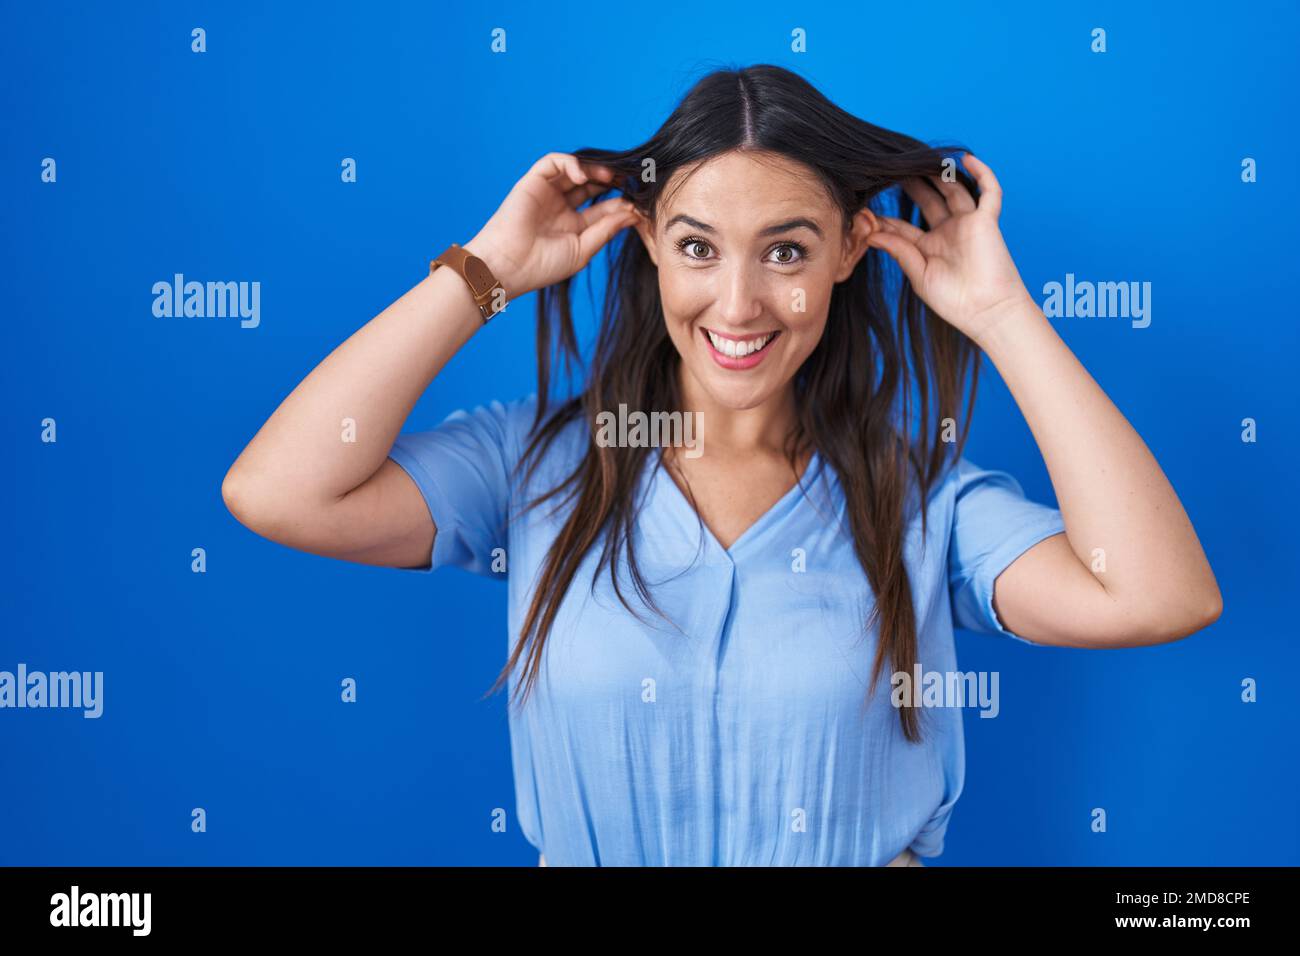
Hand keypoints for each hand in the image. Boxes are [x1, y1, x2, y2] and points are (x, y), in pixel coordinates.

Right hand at [462, 152, 638, 299]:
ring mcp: (547, 193)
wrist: (509, 266)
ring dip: (594, 169)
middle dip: (611, 180)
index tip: (638, 203)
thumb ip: (606, 229)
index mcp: (574, 225)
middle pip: (592, 185)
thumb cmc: (542, 265)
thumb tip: (633, 214)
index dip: (621, 202)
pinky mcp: (532, 182)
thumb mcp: (583, 249)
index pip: (604, 207)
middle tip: (629, 180)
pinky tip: (582, 176)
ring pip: (575, 170)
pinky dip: (570, 163)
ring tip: (609, 176)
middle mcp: (561, 207)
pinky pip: (554, 162)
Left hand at [865, 153, 1035, 344]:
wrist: (986, 311)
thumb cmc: (953, 301)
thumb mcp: (919, 275)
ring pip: (953, 190)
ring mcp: (968, 225)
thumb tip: (871, 233)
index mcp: (928, 248)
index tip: (865, 207)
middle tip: (891, 168)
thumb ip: (899, 251)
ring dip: (939, 174)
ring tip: (920, 157)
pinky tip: (965, 158)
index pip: (903, 226)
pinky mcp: (988, 221)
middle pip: (927, 200)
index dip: (885, 217)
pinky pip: (989, 192)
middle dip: (910, 185)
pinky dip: (981, 174)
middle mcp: (948, 232)